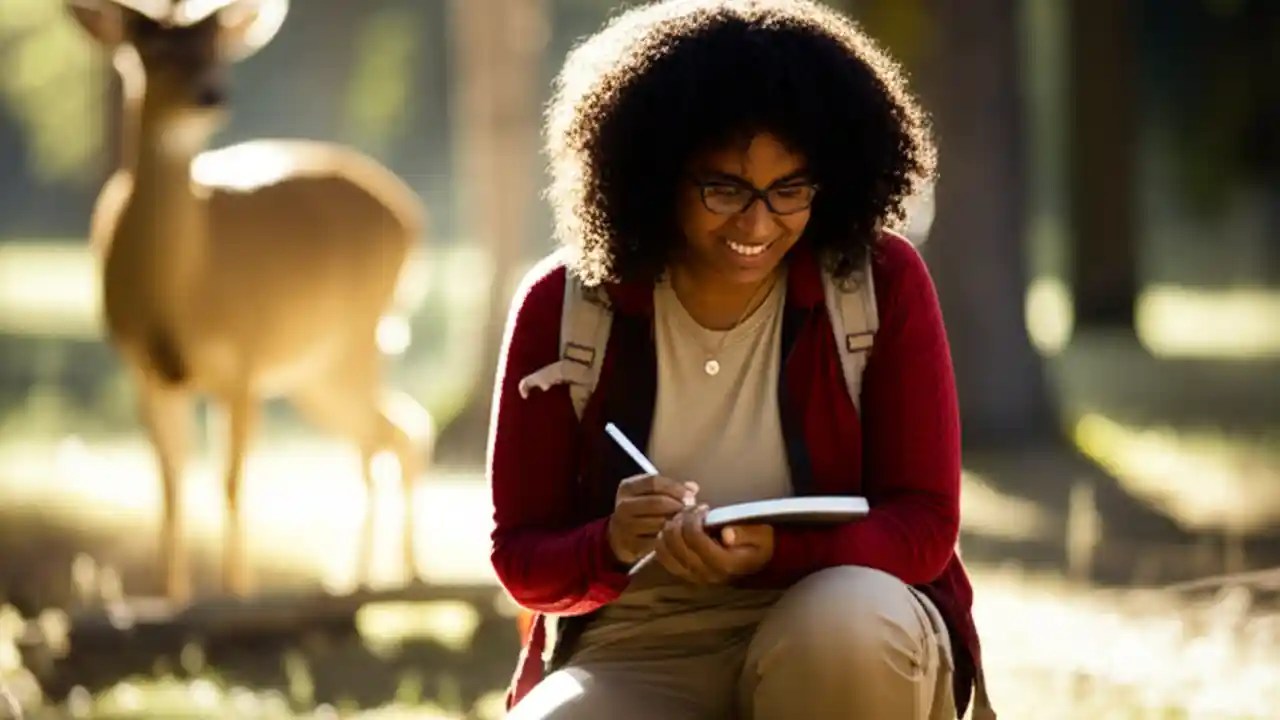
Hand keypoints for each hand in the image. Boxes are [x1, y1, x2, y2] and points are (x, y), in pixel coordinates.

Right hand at [607, 473, 698, 564]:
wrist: (620, 536)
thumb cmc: (643, 511)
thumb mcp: (651, 494)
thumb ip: (672, 488)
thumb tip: (693, 488)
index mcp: (627, 487)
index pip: (653, 482)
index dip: (675, 487)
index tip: (690, 495)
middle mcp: (623, 505)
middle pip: (657, 502)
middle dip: (678, 506)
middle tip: (690, 511)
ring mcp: (624, 525)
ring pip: (659, 522)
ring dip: (676, 523)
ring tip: (685, 523)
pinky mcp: (630, 544)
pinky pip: (656, 540)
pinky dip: (669, 538)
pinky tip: (676, 536)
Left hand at [655, 505, 774, 583]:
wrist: (757, 561)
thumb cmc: (759, 544)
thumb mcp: (761, 535)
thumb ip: (746, 534)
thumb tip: (726, 534)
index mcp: (724, 564)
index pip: (695, 539)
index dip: (693, 518)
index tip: (703, 508)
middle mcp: (705, 574)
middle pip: (677, 545)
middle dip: (679, 521)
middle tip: (690, 510)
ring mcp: (693, 577)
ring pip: (666, 553)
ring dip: (668, 531)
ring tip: (681, 519)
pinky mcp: (686, 575)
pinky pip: (664, 559)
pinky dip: (663, 542)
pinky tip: (674, 530)